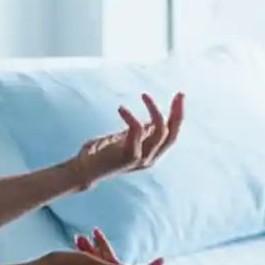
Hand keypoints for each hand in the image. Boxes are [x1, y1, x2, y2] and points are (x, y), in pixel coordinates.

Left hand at [71, 93, 185, 190]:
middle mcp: (150, 158)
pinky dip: (131, 116)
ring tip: (145, 95)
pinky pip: (137, 131)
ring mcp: (141, 158)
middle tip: (179, 94)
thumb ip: (140, 133)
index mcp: (151, 153)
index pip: (172, 134)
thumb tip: (152, 121)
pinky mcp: (129, 156)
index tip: (179, 96)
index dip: (178, 115)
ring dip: (155, 110)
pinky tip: (121, 108)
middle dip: (177, 113)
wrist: (84, 170)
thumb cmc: (103, 152)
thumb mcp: (126, 139)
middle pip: (171, 134)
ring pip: (160, 132)